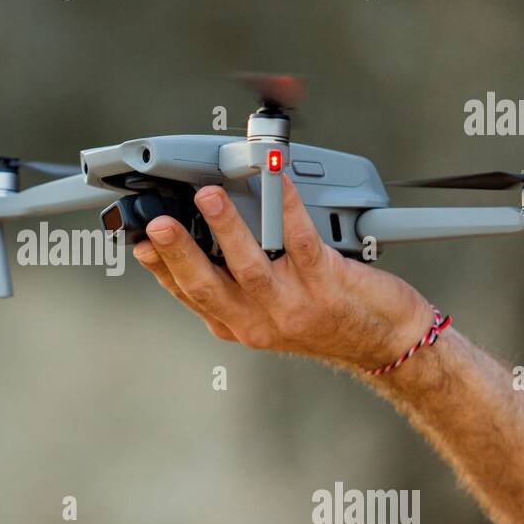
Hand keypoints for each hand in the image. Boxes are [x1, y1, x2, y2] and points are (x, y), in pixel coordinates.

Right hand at [132, 174, 434, 370]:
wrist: (385, 340)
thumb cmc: (328, 321)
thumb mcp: (269, 313)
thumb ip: (237, 281)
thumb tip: (207, 230)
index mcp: (237, 324)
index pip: (188, 295)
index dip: (160, 269)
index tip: (139, 244)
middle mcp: (259, 321)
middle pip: (207, 286)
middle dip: (178, 254)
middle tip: (158, 226)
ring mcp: (292, 305)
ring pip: (249, 267)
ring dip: (226, 229)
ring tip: (209, 198)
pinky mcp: (325, 285)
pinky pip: (300, 241)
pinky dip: (286, 207)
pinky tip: (278, 183)